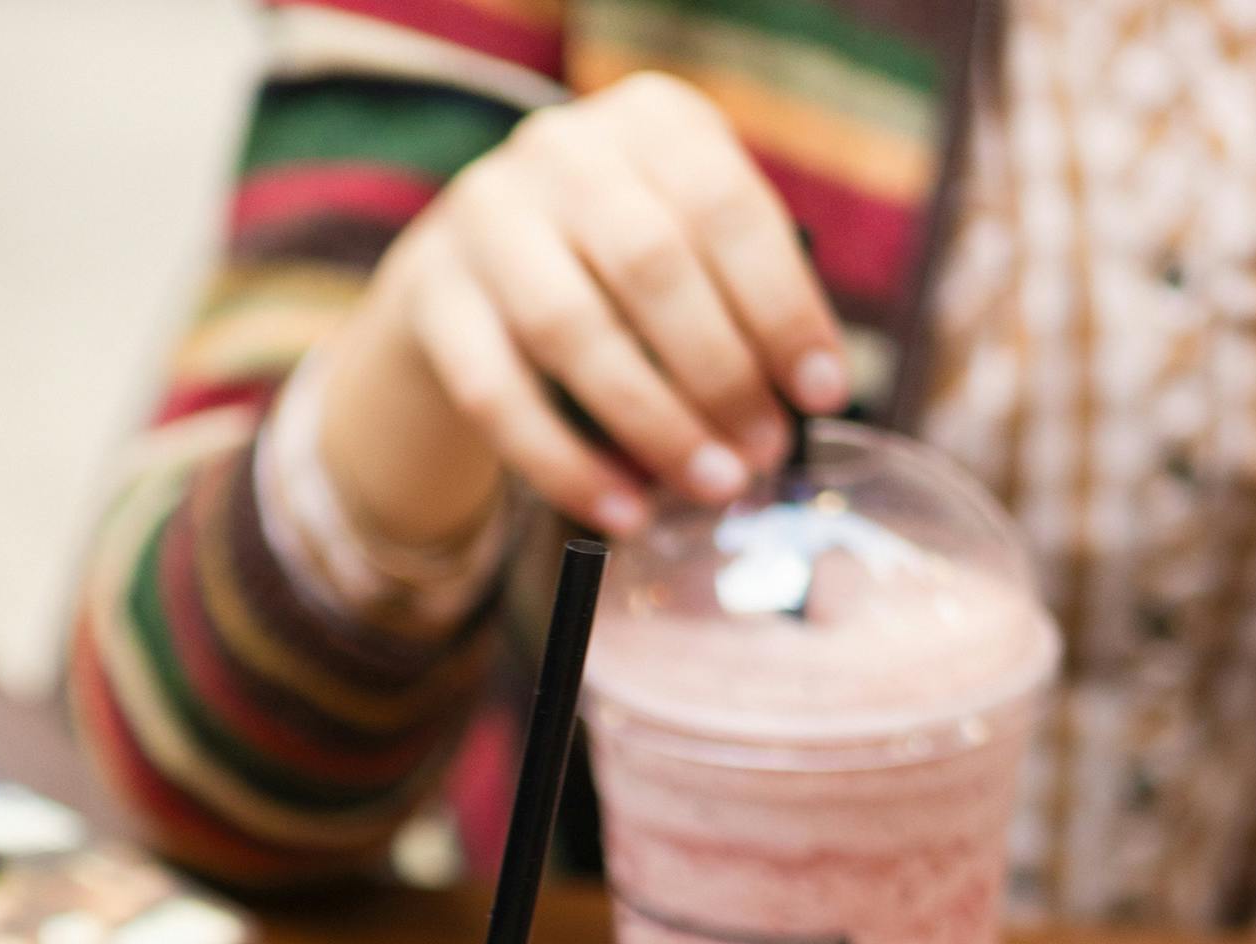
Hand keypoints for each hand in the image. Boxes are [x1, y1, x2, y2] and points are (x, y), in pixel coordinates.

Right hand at [318, 72, 849, 549]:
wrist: (471, 267)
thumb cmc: (616, 268)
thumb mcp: (687, 245)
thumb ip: (740, 298)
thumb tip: (803, 403)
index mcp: (650, 121)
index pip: (726, 207)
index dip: (782, 307)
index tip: (823, 395)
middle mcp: (562, 151)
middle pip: (651, 266)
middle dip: (720, 373)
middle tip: (762, 453)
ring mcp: (486, 217)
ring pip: (572, 330)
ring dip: (653, 422)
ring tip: (711, 484)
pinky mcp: (432, 296)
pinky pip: (498, 396)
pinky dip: (567, 465)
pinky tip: (623, 510)